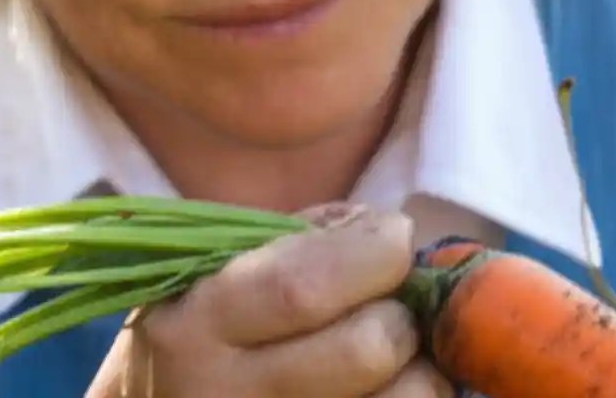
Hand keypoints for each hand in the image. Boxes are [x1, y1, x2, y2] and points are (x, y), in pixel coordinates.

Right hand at [87, 204, 454, 396]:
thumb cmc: (204, 327)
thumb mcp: (219, 268)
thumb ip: (303, 241)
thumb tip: (390, 235)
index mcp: (198, 322)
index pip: (302, 286)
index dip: (372, 253)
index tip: (394, 236)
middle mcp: (227, 393)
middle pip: (362, 350)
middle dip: (398, 315)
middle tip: (389, 306)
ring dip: (418, 369)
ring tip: (392, 356)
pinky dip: (412, 397)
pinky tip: (384, 387)